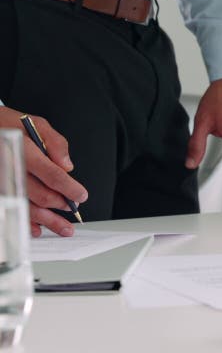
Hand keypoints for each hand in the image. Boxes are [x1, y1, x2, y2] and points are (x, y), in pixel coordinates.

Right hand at [0, 107, 87, 237]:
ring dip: (48, 221)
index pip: (53, 175)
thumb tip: (67, 166)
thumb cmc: (10, 125)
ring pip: (28, 208)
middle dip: (61, 205)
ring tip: (64, 228)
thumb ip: (56, 143)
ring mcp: (3, 182)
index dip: (70, 189)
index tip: (81, 196)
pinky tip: (38, 228)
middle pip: (42, 196)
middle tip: (73, 208)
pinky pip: (11, 209)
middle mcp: (11, 169)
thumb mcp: (36, 124)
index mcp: (23, 151)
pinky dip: (26, 222)